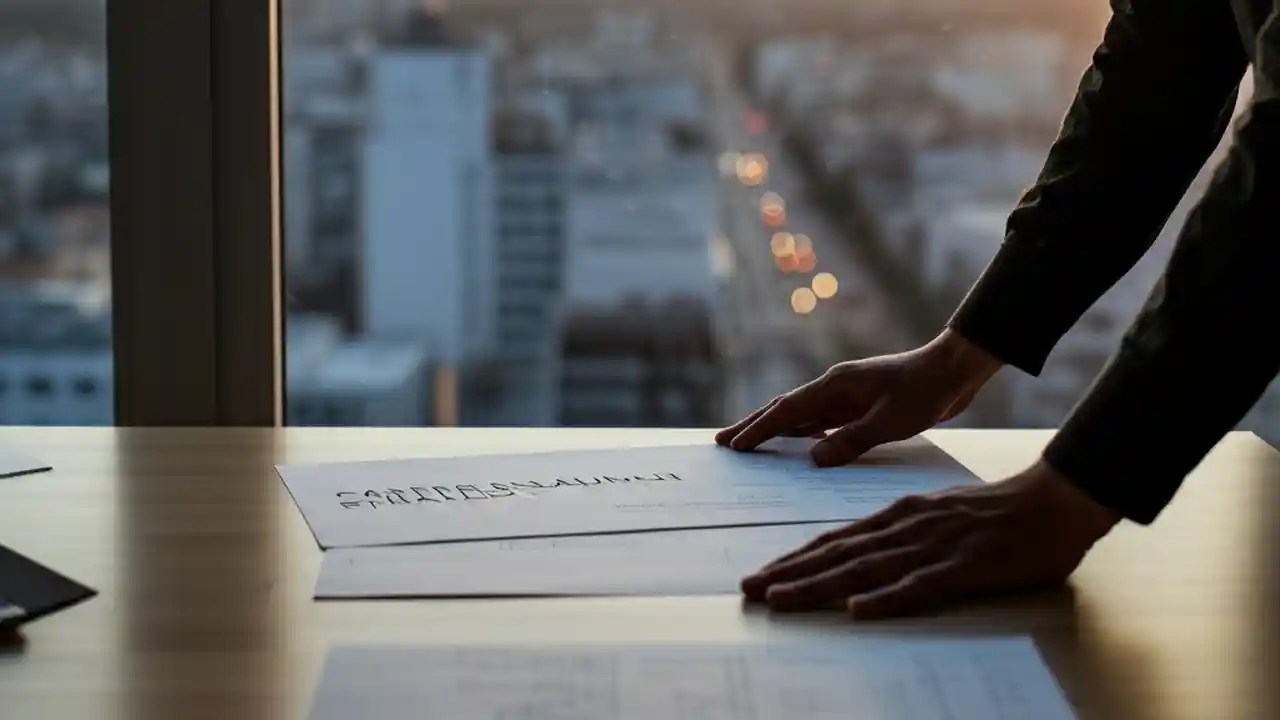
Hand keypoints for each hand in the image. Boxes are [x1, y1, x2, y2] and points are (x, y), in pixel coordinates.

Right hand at [716, 330, 1002, 466]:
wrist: (954, 370)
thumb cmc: (926, 392)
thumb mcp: (890, 422)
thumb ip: (852, 441)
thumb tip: (814, 460)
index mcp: (836, 385)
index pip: (787, 410)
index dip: (759, 429)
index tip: (735, 446)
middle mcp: (835, 388)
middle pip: (785, 409)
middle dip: (754, 425)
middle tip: (723, 441)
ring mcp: (847, 395)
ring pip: (802, 416)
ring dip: (775, 429)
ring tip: (749, 443)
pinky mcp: (861, 405)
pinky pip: (823, 421)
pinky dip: (802, 432)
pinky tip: (797, 444)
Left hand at [740, 461, 1119, 618]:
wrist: (1052, 501)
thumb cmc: (996, 515)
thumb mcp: (937, 515)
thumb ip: (901, 533)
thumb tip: (866, 558)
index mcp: (899, 515)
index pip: (836, 538)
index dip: (796, 558)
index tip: (763, 575)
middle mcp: (906, 526)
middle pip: (838, 553)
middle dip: (790, 572)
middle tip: (750, 591)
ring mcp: (933, 546)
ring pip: (864, 568)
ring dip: (819, 585)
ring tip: (782, 600)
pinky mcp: (963, 567)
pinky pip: (920, 585)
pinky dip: (887, 597)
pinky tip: (859, 608)